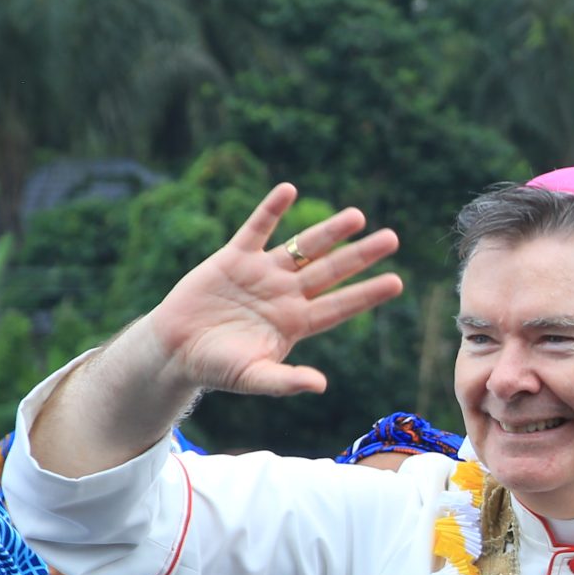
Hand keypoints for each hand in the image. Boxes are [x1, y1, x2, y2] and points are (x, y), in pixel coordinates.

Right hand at [139, 184, 401, 396]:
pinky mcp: (234, 258)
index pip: (340, 306)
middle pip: (331, 270)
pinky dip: (271, 209)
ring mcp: (262, 273)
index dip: (367, 294)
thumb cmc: (217, 368)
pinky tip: (289, 189)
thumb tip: (320, 385)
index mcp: (296, 323)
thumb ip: (286, 381)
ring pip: (303, 247)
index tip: (397, 283)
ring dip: (329, 231)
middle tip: (392, 239)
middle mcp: (286, 294)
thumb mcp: (254, 377)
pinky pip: (256, 228)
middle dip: (360, 255)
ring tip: (357, 216)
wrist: (176, 349)